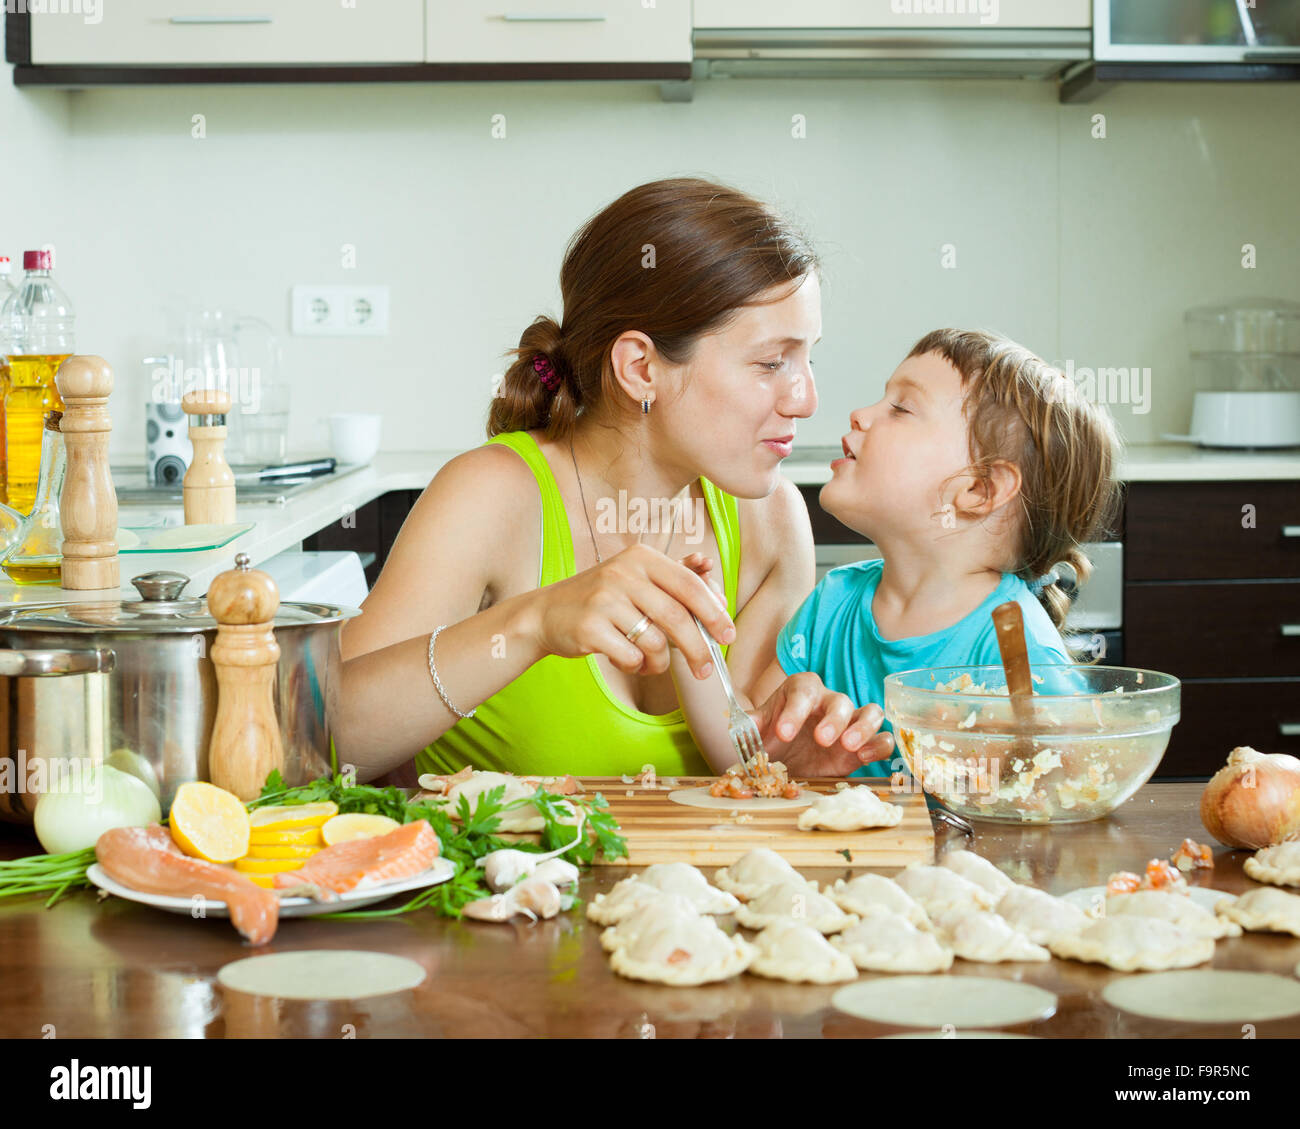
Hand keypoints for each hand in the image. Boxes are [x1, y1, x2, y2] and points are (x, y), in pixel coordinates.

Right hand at [529, 543, 734, 679]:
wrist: (546, 614)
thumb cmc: (602, 599)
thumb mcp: (636, 579)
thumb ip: (674, 578)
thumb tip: (712, 577)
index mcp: (641, 557)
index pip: (690, 585)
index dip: (714, 612)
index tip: (728, 636)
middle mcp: (623, 573)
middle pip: (677, 617)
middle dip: (698, 648)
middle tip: (706, 669)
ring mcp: (604, 600)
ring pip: (655, 642)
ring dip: (660, 662)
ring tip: (650, 663)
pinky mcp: (589, 627)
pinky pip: (631, 657)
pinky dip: (636, 667)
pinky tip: (627, 661)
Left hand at [750, 672, 893, 776]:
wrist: (787, 760)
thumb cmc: (774, 738)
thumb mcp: (758, 731)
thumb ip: (752, 726)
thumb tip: (745, 726)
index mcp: (801, 691)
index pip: (802, 692)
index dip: (794, 711)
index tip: (783, 733)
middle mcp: (830, 701)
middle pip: (841, 700)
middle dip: (833, 719)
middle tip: (821, 739)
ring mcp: (851, 722)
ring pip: (871, 712)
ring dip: (863, 728)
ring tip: (849, 746)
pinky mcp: (866, 743)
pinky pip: (882, 738)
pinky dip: (879, 745)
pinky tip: (865, 758)